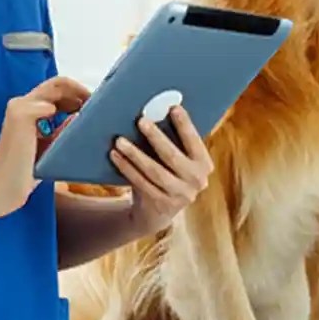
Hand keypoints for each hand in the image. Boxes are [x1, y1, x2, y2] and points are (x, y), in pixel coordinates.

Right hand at [0, 76, 89, 218]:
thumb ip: (62, 128)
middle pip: (58, 83)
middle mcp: (21, 103)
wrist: (4, 188)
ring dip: (78, 96)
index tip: (93, 105)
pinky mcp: (21, 115)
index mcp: (27, 109)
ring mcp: (20, 107)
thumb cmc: (26, 171)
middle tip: (99, 105)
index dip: (77, 92)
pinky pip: (48, 105)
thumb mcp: (50, 145)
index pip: (55, 89)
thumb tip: (81, 115)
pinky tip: (75, 123)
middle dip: (82, 91)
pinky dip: (66, 112)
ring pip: (56, 87)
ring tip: (93, 110)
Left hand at [109, 105, 213, 235]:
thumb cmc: (167, 171)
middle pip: (172, 156)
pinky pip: (141, 183)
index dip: (185, 125)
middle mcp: (197, 181)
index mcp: (204, 164)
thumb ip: (173, 139)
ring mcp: (180, 196)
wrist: (158, 211)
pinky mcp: (161, 205)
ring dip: (135, 154)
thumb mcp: (177, 159)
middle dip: (156, 137)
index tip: (173, 107)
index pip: (194, 141)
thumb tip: (156, 108)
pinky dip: (126, 168)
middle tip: (140, 121)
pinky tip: (115, 155)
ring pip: (154, 171)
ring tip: (119, 140)